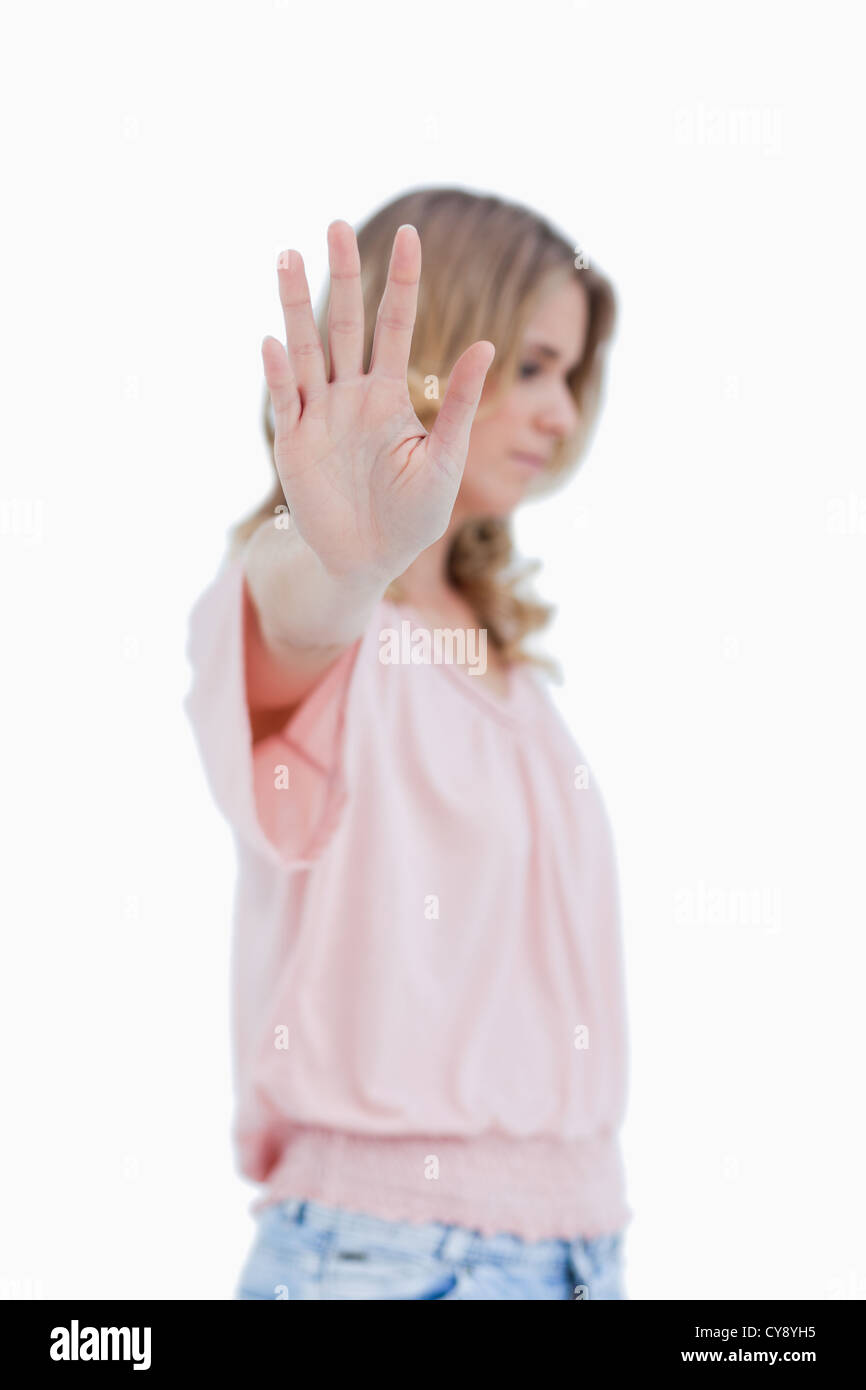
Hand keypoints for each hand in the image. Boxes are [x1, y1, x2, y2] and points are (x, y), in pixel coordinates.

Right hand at [261, 220, 494, 582]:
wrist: (370, 559)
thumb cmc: (413, 514)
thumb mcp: (445, 458)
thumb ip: (457, 404)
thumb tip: (487, 345)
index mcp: (388, 395)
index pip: (394, 324)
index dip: (401, 281)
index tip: (409, 233)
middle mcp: (349, 395)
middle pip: (344, 324)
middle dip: (341, 275)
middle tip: (336, 225)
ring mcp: (318, 416)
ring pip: (306, 350)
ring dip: (297, 306)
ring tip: (288, 256)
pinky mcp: (294, 444)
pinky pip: (286, 402)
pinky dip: (279, 374)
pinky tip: (272, 341)